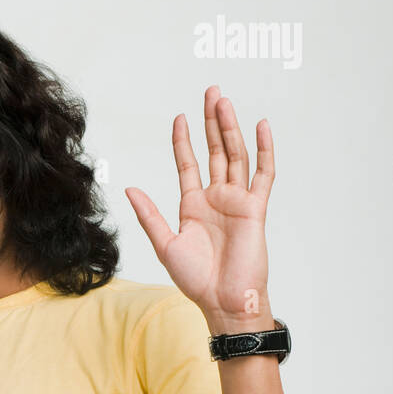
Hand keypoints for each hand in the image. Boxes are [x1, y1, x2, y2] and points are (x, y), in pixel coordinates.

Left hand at [124, 85, 274, 331]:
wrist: (224, 301)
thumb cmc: (195, 280)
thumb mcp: (165, 245)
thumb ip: (149, 215)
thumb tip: (129, 188)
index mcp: (193, 206)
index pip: (188, 164)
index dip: (183, 141)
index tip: (179, 117)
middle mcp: (216, 199)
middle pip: (215, 151)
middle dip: (212, 122)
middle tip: (210, 92)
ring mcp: (237, 201)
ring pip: (236, 155)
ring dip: (231, 128)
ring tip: (224, 101)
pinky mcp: (255, 209)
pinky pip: (263, 174)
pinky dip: (263, 149)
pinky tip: (260, 126)